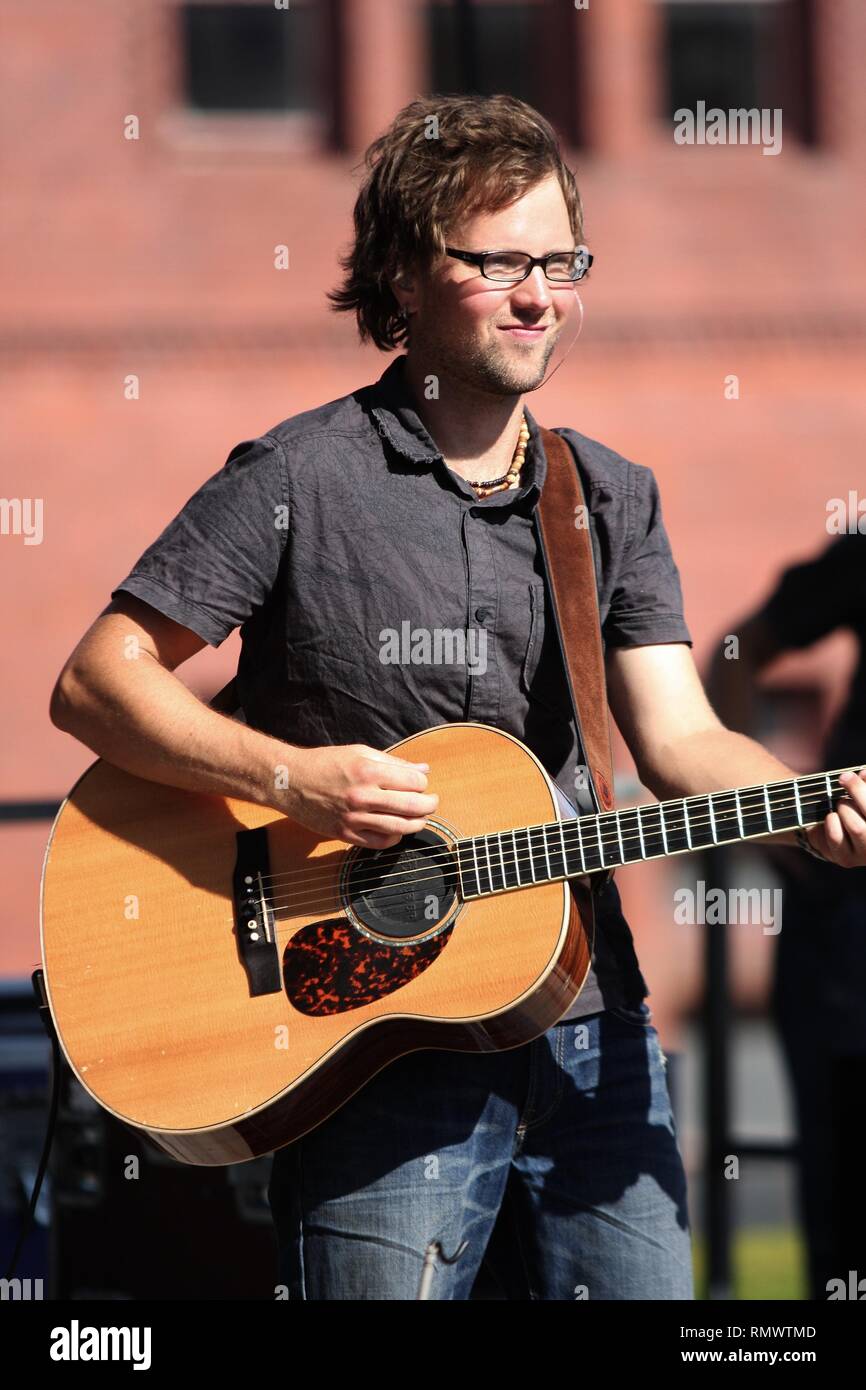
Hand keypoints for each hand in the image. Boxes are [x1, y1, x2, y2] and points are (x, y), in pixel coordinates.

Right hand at [275, 742, 438, 848]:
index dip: (423, 783)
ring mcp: (354, 818)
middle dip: (429, 805)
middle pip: (412, 807)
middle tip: (432, 802)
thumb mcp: (359, 752)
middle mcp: (363, 796)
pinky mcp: (346, 834)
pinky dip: (395, 837)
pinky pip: (380, 842)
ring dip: (417, 823)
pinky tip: (397, 828)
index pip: (414, 782)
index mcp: (368, 772)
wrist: (290, 782)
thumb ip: (393, 763)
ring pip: (400, 828)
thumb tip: (423, 770)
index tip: (422, 783)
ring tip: (420, 817)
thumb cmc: (325, 763)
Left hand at [804, 767, 865, 866]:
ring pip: (857, 827)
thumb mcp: (863, 795)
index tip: (848, 775)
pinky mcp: (847, 860)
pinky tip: (832, 818)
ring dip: (844, 809)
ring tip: (841, 805)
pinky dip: (831, 821)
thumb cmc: (859, 807)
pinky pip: (836, 836)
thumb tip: (864, 774)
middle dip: (855, 794)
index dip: (861, 790)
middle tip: (844, 783)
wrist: (838, 830)